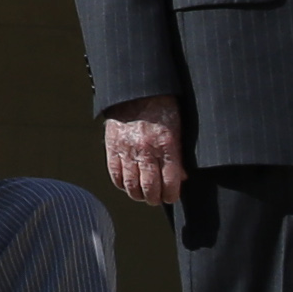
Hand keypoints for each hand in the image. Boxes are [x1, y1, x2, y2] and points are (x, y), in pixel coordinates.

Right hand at [101, 91, 186, 205]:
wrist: (136, 91)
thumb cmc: (162, 110)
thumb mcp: (177, 131)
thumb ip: (178, 156)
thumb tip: (180, 178)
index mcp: (167, 145)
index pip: (170, 182)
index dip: (171, 195)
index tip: (171, 197)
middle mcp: (146, 150)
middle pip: (149, 187)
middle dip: (154, 199)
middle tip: (156, 199)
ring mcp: (127, 149)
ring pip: (131, 184)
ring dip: (137, 194)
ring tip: (141, 195)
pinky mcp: (112, 146)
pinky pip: (115, 173)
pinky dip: (121, 183)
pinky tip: (127, 184)